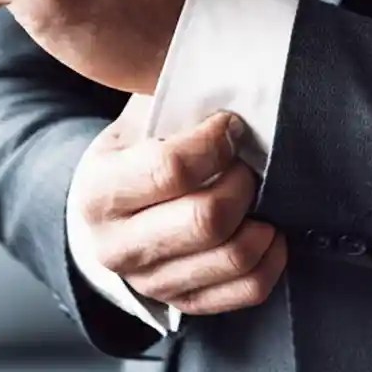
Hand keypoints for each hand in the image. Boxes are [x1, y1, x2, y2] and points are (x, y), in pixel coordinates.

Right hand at [69, 111, 287, 315]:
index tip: (229, 125)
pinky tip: (269, 229)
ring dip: (261, 219)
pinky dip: (271, 257)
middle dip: (242, 182)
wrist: (107, 212)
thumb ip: (174, 97)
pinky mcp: (182, 303)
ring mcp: (150, 281)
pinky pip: (247, 291)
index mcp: (100, 191)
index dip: (214, 141)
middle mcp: (117, 245)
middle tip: (245, 162)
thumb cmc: (133, 152)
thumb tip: (222, 69)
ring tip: (258, 192)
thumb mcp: (138, 118)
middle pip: (207, 218)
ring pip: (232, 257)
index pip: (171, 168)